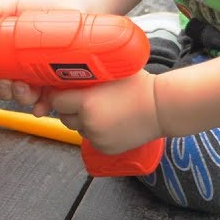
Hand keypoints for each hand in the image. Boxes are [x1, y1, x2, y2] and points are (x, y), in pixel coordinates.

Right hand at [0, 0, 86, 107]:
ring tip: (25, 87)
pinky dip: (42, 106)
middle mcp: (24, 68)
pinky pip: (48, 100)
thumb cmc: (43, 6)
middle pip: (8, 90)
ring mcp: (41, 75)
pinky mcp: (59, 80)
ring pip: (26, 97)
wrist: (72, 3)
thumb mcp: (17, 4)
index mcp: (10, 55)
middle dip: (6, 91)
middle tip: (10, 81)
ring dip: (21, 98)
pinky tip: (42, 103)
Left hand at [45, 70, 161, 154]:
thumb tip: (67, 70)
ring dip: (82, 121)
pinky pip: (92, 139)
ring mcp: (97, 138)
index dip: (59, 95)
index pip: (57, 101)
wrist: (162, 108)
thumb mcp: (110, 72)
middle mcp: (89, 123)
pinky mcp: (106, 148)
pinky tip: (110, 121)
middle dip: (69, 108)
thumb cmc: (139, 85)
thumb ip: (88, 75)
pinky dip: (96, 132)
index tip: (63, 90)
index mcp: (86, 102)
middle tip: (82, 99)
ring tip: (100, 109)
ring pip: (78, 129)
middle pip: (64, 117)